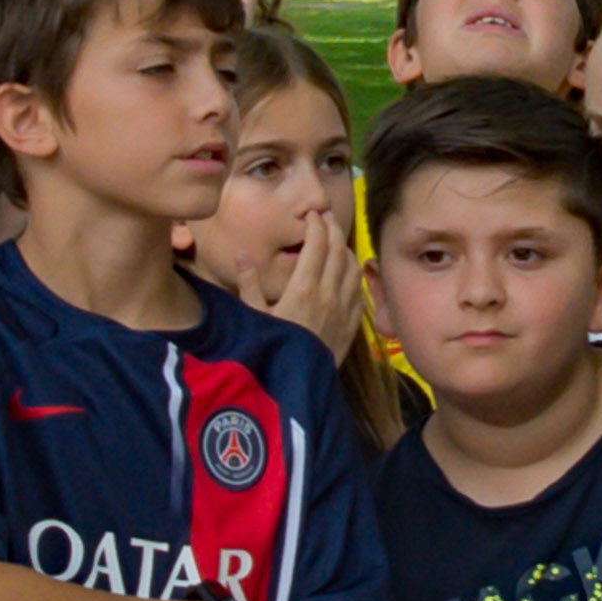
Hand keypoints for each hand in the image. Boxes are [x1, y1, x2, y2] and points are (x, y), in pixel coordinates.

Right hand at [240, 209, 361, 363]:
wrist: (297, 386)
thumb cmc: (271, 350)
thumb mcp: (252, 317)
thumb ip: (248, 283)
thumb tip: (242, 253)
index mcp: (304, 288)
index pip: (317, 244)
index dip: (316, 225)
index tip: (312, 214)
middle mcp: (329, 294)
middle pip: (338, 250)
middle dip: (332, 229)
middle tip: (325, 218)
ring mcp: (344, 309)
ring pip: (353, 267)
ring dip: (346, 249)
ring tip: (336, 241)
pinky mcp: (353, 324)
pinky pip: (359, 290)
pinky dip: (355, 274)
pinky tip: (347, 272)